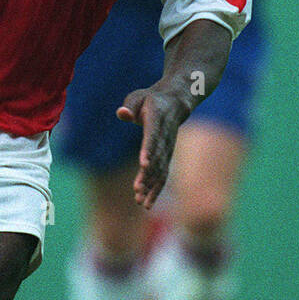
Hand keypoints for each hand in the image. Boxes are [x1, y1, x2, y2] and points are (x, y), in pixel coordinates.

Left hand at [116, 84, 189, 208]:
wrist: (176, 102)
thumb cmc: (150, 100)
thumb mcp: (137, 97)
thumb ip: (129, 106)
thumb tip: (122, 114)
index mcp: (157, 119)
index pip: (152, 136)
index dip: (148, 149)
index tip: (143, 164)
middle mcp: (165, 136)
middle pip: (157, 157)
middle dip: (148, 175)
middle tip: (137, 190)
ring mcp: (168, 148)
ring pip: (161, 169)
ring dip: (151, 186)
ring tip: (141, 201)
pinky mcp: (167, 157)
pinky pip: (163, 174)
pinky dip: (156, 189)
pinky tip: (146, 202)